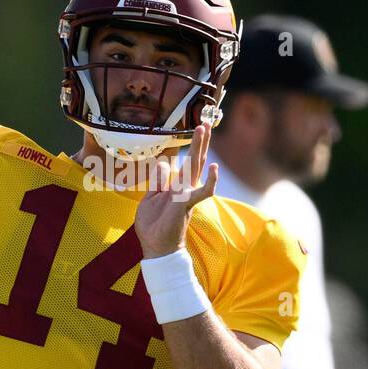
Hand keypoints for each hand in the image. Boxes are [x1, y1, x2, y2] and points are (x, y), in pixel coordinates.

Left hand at [135, 123, 218, 257]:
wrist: (156, 247)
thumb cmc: (154, 225)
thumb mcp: (151, 197)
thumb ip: (159, 181)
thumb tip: (164, 162)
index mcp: (177, 186)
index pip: (186, 162)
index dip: (192, 146)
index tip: (197, 127)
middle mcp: (185, 188)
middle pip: (195, 160)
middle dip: (200, 140)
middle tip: (205, 121)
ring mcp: (186, 195)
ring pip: (196, 167)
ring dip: (200, 147)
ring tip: (204, 128)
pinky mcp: (185, 204)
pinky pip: (201, 192)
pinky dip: (210, 181)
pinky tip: (215, 168)